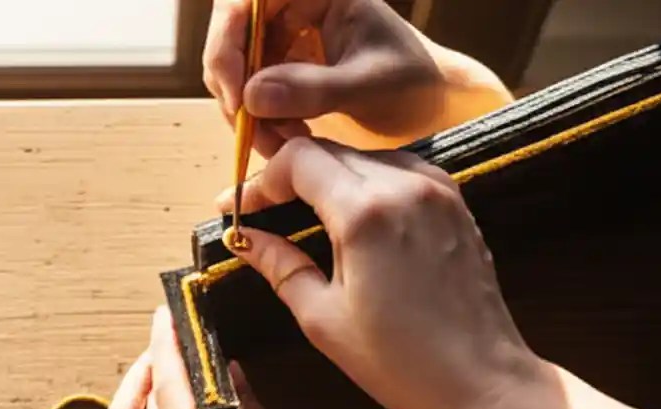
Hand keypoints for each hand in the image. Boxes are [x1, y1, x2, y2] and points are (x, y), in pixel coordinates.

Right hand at [203, 0, 510, 153]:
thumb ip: (313, 89)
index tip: (236, 94)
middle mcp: (294, 8)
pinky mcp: (281, 68)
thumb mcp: (370, 87)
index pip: (250, 0)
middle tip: (248, 128)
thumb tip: (251, 96)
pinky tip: (282, 141)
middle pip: (232, 33)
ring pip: (235, 66)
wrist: (431, 108)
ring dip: (243, 109)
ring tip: (276, 143)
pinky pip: (249, 91)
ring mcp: (285, 38)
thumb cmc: (414, 85)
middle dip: (232, 83)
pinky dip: (257, 121)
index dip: (229, 41)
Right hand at [222, 137, 543, 408]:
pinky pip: (397, 171)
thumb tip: (245, 239)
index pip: (298, 159)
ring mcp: (436, 189)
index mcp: (366, 214)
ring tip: (299, 214)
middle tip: (260, 212)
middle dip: (287, 176)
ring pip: (362, 156)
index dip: (261, 181)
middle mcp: (405, 186)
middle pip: (329, 150)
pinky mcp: (454, 201)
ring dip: (325, 177)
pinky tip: (348, 218)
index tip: (239, 210)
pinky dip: (363, 183)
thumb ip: (280, 266)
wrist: (484, 381)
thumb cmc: (400, 362)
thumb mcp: (322, 319)